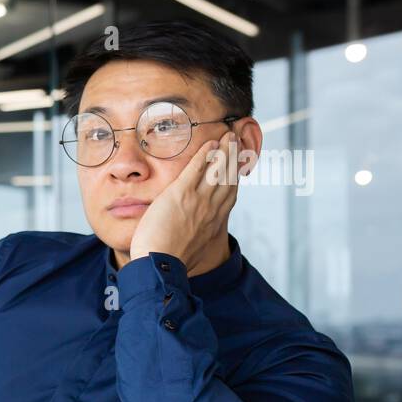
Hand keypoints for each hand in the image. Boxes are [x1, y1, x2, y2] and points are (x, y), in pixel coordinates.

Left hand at [128, 131, 239, 273]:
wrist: (161, 266)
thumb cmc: (170, 262)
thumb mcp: (193, 249)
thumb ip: (196, 238)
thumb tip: (195, 240)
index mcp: (215, 222)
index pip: (230, 194)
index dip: (236, 176)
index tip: (240, 164)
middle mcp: (212, 209)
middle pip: (228, 177)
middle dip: (234, 157)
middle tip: (238, 142)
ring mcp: (198, 201)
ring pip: (217, 170)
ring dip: (224, 150)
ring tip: (228, 136)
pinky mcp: (180, 195)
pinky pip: (196, 169)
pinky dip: (204, 155)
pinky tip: (209, 144)